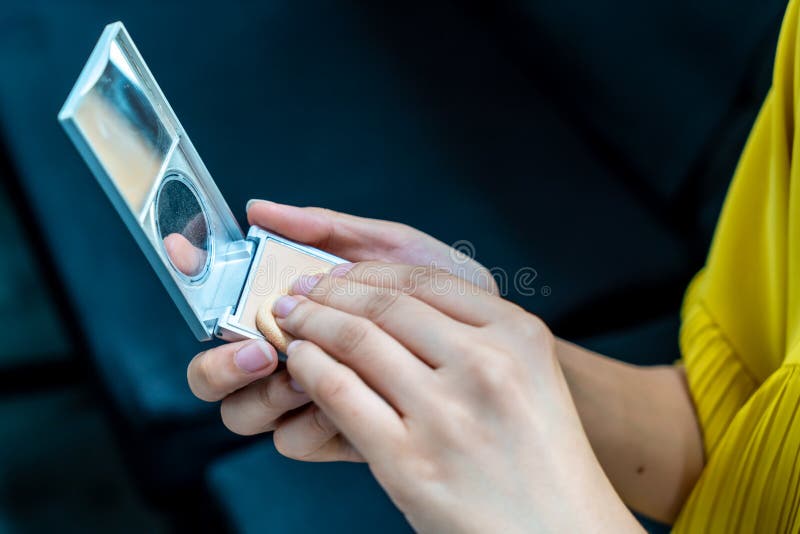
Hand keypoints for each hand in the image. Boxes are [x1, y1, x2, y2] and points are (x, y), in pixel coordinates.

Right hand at [186, 202, 494, 441]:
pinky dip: (314, 418)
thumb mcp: (390, 250)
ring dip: (272, 390)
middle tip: (263, 349)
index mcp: (293, 312)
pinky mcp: (335, 438)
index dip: (194, 283)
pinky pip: (293, 440)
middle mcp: (287, 359)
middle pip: (212, 374)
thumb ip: (326, 230)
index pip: (220, 309)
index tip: (186, 259)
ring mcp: (307, 402)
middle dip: (223, 363)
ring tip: (315, 367)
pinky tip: (354, 398)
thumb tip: (259, 209)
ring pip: (245, 412)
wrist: (495, 345)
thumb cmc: (443, 293)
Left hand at [271, 263, 640, 532]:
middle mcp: (485, 366)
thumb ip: (477, 337)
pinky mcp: (409, 461)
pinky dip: (310, 368)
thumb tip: (395, 305)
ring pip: (356, 341)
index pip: (427, 280)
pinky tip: (300, 362)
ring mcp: (446, 414)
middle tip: (302, 291)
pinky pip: (340, 392)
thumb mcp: (528, 379)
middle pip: (387, 305)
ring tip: (291, 321)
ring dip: (312, 323)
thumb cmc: (541, 459)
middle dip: (331, 291)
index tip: (340, 272)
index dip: (369, 271)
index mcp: (519, 336)